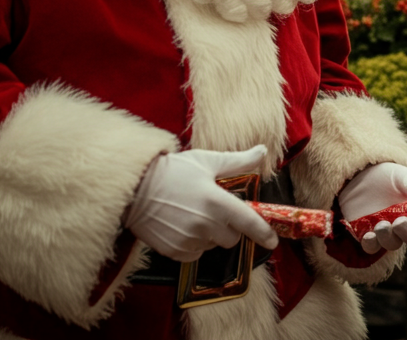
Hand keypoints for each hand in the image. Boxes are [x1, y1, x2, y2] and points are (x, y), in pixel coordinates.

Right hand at [125, 145, 277, 261]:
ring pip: (213, 245)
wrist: (134, 188)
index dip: (264, 233)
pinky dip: (193, 244)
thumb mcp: (207, 161)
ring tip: (193, 215)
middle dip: (229, 227)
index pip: (249, 223)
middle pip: (232, 238)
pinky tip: (182, 226)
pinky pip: (195, 254)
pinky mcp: (174, 251)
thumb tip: (262, 152)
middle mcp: (205, 224)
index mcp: (217, 202)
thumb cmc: (172, 171)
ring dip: (210, 235)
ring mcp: (189, 240)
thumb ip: (238, 161)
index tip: (272, 240)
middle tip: (214, 210)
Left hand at [339, 162, 406, 253]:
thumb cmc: (388, 177)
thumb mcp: (400, 176)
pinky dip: (371, 244)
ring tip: (381, 225)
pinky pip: (372, 247)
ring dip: (388, 238)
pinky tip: (368, 235)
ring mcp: (388, 232)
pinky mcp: (369, 236)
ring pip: (393, 244)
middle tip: (399, 222)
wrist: (362, 177)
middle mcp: (405, 225)